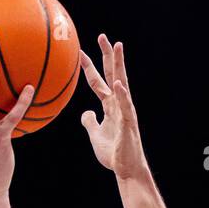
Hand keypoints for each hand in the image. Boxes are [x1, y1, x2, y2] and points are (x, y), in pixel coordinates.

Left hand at [80, 35, 147, 179]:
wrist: (126, 170)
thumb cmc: (113, 154)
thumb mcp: (95, 135)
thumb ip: (90, 122)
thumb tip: (85, 112)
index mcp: (110, 106)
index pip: (97, 82)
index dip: (89, 68)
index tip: (80, 52)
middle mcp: (118, 104)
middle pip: (112, 74)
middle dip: (107, 55)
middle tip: (103, 37)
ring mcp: (125, 112)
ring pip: (121, 83)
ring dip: (119, 65)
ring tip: (117, 47)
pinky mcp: (128, 123)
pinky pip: (124, 106)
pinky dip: (121, 94)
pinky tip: (117, 83)